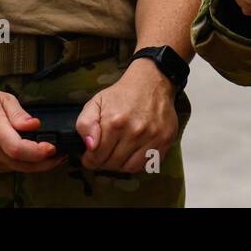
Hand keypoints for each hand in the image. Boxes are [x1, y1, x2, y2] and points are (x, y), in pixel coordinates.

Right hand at [0, 73, 64, 173]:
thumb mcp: (3, 98)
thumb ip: (20, 114)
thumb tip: (35, 126)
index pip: (17, 148)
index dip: (38, 152)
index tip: (53, 148)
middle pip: (20, 163)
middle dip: (43, 163)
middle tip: (59, 157)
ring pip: (14, 168)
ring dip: (32, 165)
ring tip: (47, 155)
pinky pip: (4, 168)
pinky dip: (18, 164)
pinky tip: (26, 156)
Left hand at [75, 58, 178, 172]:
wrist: (151, 82)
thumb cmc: (122, 94)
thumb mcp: (95, 102)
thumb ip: (85, 124)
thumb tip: (90, 145)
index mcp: (114, 122)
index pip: (96, 157)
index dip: (90, 159)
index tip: (90, 156)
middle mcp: (134, 132)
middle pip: (113, 164)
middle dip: (104, 162)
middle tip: (103, 154)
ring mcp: (151, 137)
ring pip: (130, 168)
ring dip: (120, 165)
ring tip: (118, 154)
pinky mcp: (164, 141)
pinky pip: (147, 164)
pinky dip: (138, 163)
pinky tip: (133, 153)